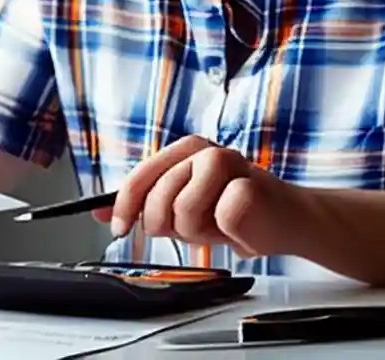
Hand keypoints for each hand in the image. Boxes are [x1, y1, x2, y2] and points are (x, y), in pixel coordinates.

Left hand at [96, 135, 309, 258]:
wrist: (284, 221)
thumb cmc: (232, 213)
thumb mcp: (180, 208)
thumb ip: (145, 204)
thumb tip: (100, 210)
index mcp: (185, 150)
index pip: (141, 176)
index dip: (125, 206)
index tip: (119, 229)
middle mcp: (204, 151)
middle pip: (158, 197)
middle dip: (166, 224)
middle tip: (188, 229)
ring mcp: (229, 163)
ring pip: (183, 210)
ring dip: (197, 231)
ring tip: (216, 225)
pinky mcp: (249, 186)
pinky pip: (219, 219)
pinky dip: (226, 233)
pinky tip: (238, 226)